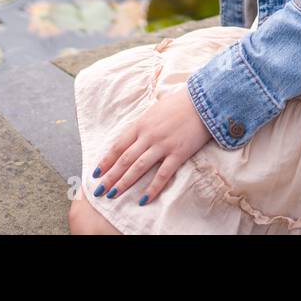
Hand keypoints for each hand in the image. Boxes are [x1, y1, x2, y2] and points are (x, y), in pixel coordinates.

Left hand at [90, 83, 213, 205]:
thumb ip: (143, 125)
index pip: (118, 146)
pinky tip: (144, 199)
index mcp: (141, 124)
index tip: (96, 173)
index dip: (106, 160)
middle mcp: (148, 136)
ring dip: (124, 182)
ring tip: (113, 194)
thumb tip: (132, 136)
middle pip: (124, 159)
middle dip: (110, 176)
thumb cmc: (178, 105)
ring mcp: (162, 145)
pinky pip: (162, 174)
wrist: (203, 101)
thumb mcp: (154, 111)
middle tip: (99, 190)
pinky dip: (152, 188)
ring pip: (138, 167)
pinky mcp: (178, 153)